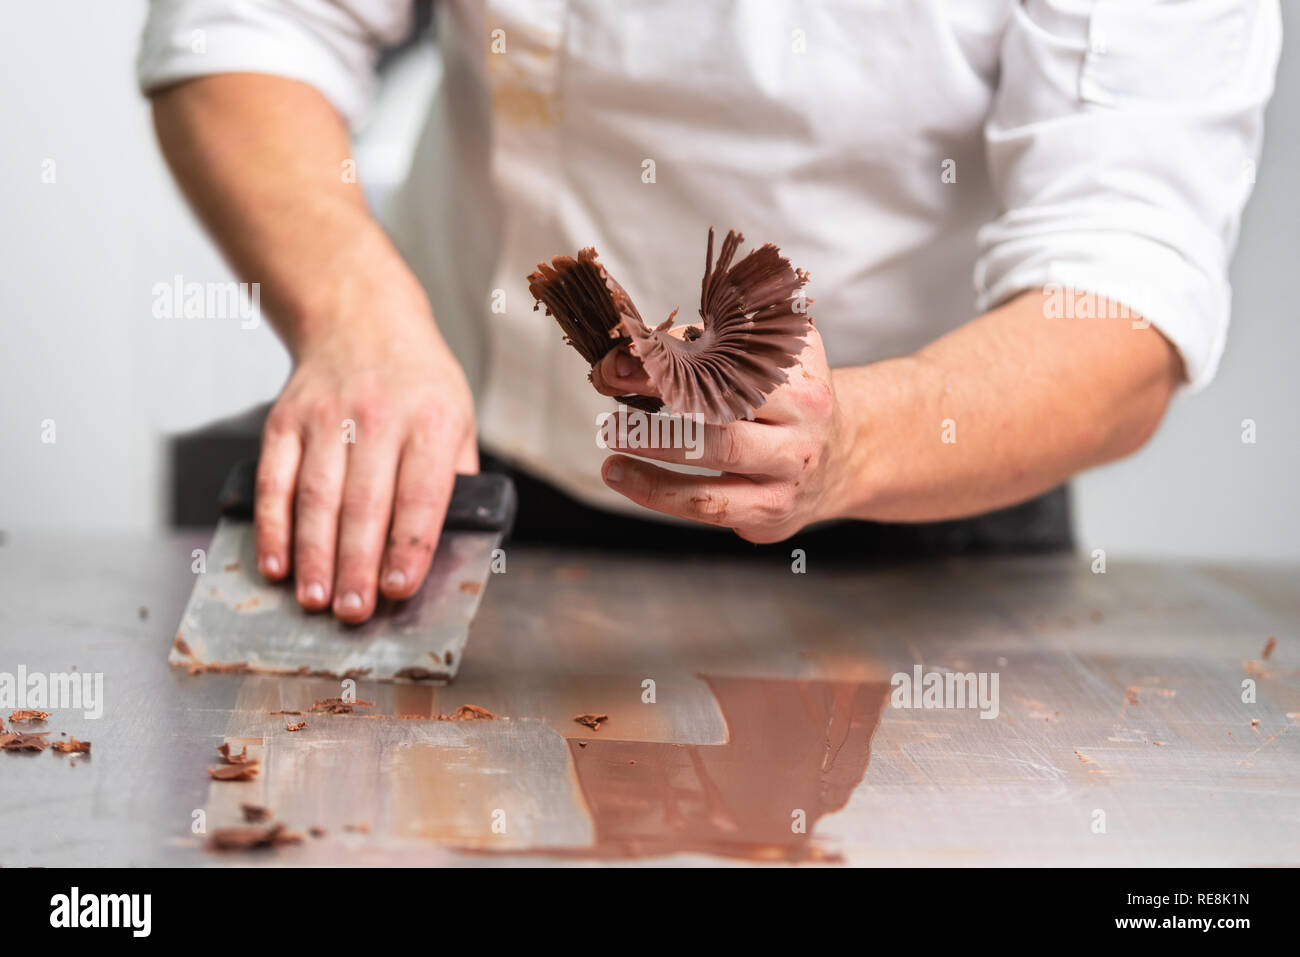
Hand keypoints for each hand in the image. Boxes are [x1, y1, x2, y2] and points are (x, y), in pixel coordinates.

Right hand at [254, 313, 476, 622]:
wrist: (361, 319)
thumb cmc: (418, 385)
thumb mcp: (459, 419)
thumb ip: (456, 480)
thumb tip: (448, 550)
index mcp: (432, 421)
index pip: (421, 494)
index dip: (409, 546)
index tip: (399, 589)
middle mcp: (379, 416)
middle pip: (364, 504)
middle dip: (356, 565)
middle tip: (352, 612)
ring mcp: (327, 417)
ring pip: (316, 497)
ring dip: (313, 556)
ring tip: (314, 601)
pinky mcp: (285, 419)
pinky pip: (275, 480)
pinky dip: (272, 527)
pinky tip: (276, 565)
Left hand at [590, 327, 844, 542]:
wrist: (844, 457)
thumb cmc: (789, 399)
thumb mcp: (769, 360)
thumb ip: (711, 346)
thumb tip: (632, 348)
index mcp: (801, 383)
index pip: (731, 370)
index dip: (672, 363)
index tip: (625, 358)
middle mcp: (801, 432)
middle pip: (724, 425)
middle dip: (659, 414)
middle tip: (609, 405)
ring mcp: (787, 479)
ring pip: (715, 471)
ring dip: (654, 461)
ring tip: (610, 450)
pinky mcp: (769, 515)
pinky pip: (707, 506)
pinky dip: (659, 493)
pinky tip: (624, 477)